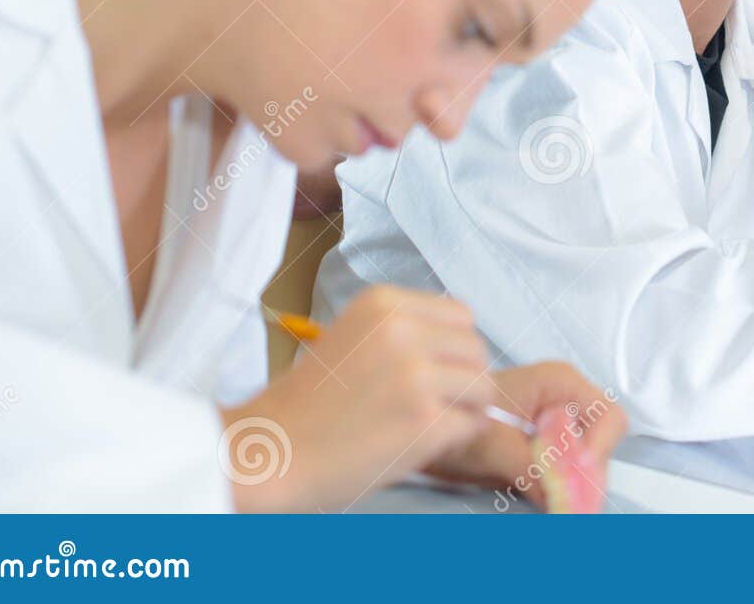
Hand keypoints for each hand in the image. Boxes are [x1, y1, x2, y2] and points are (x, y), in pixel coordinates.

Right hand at [223, 286, 492, 510]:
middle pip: (477, 350)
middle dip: (463, 380)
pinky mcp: (425, 420)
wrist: (269, 450)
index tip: (434, 372)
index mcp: (384, 303)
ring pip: (483, 386)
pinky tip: (420, 444)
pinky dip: (454, 438)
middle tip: (433, 405)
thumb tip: (456, 348)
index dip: (453, 349)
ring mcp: (417, 375)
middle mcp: (404, 330)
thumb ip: (402, 333)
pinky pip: (471, 424)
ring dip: (465, 409)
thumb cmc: (305, 405)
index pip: (461, 316)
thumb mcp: (352, 338)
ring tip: (428, 424)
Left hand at [427, 361, 628, 510]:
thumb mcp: (493, 445)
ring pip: (589, 466)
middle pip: (601, 446)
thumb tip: (561, 499)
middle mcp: (567, 404)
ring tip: (552, 503)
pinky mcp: (551, 452)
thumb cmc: (455, 416)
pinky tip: (544, 500)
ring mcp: (561, 429)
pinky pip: (571, 477)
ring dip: (574, 488)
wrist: (430, 428)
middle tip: (567, 502)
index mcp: (560, 384)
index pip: (607, 417)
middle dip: (586, 477)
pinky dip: (562, 494)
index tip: (581, 477)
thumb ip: (531, 470)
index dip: (600, 449)